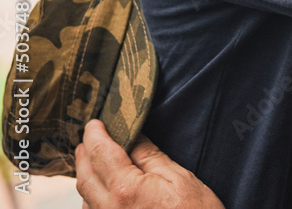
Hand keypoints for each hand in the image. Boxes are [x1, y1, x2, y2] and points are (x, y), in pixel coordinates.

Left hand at [76, 120, 223, 208]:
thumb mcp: (179, 178)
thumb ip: (150, 156)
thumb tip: (134, 136)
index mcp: (126, 189)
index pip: (101, 153)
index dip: (95, 134)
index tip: (94, 123)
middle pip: (85, 175)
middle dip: (85, 153)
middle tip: (89, 136)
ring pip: (84, 196)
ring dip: (86, 174)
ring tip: (94, 159)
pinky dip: (91, 195)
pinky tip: (101, 188)